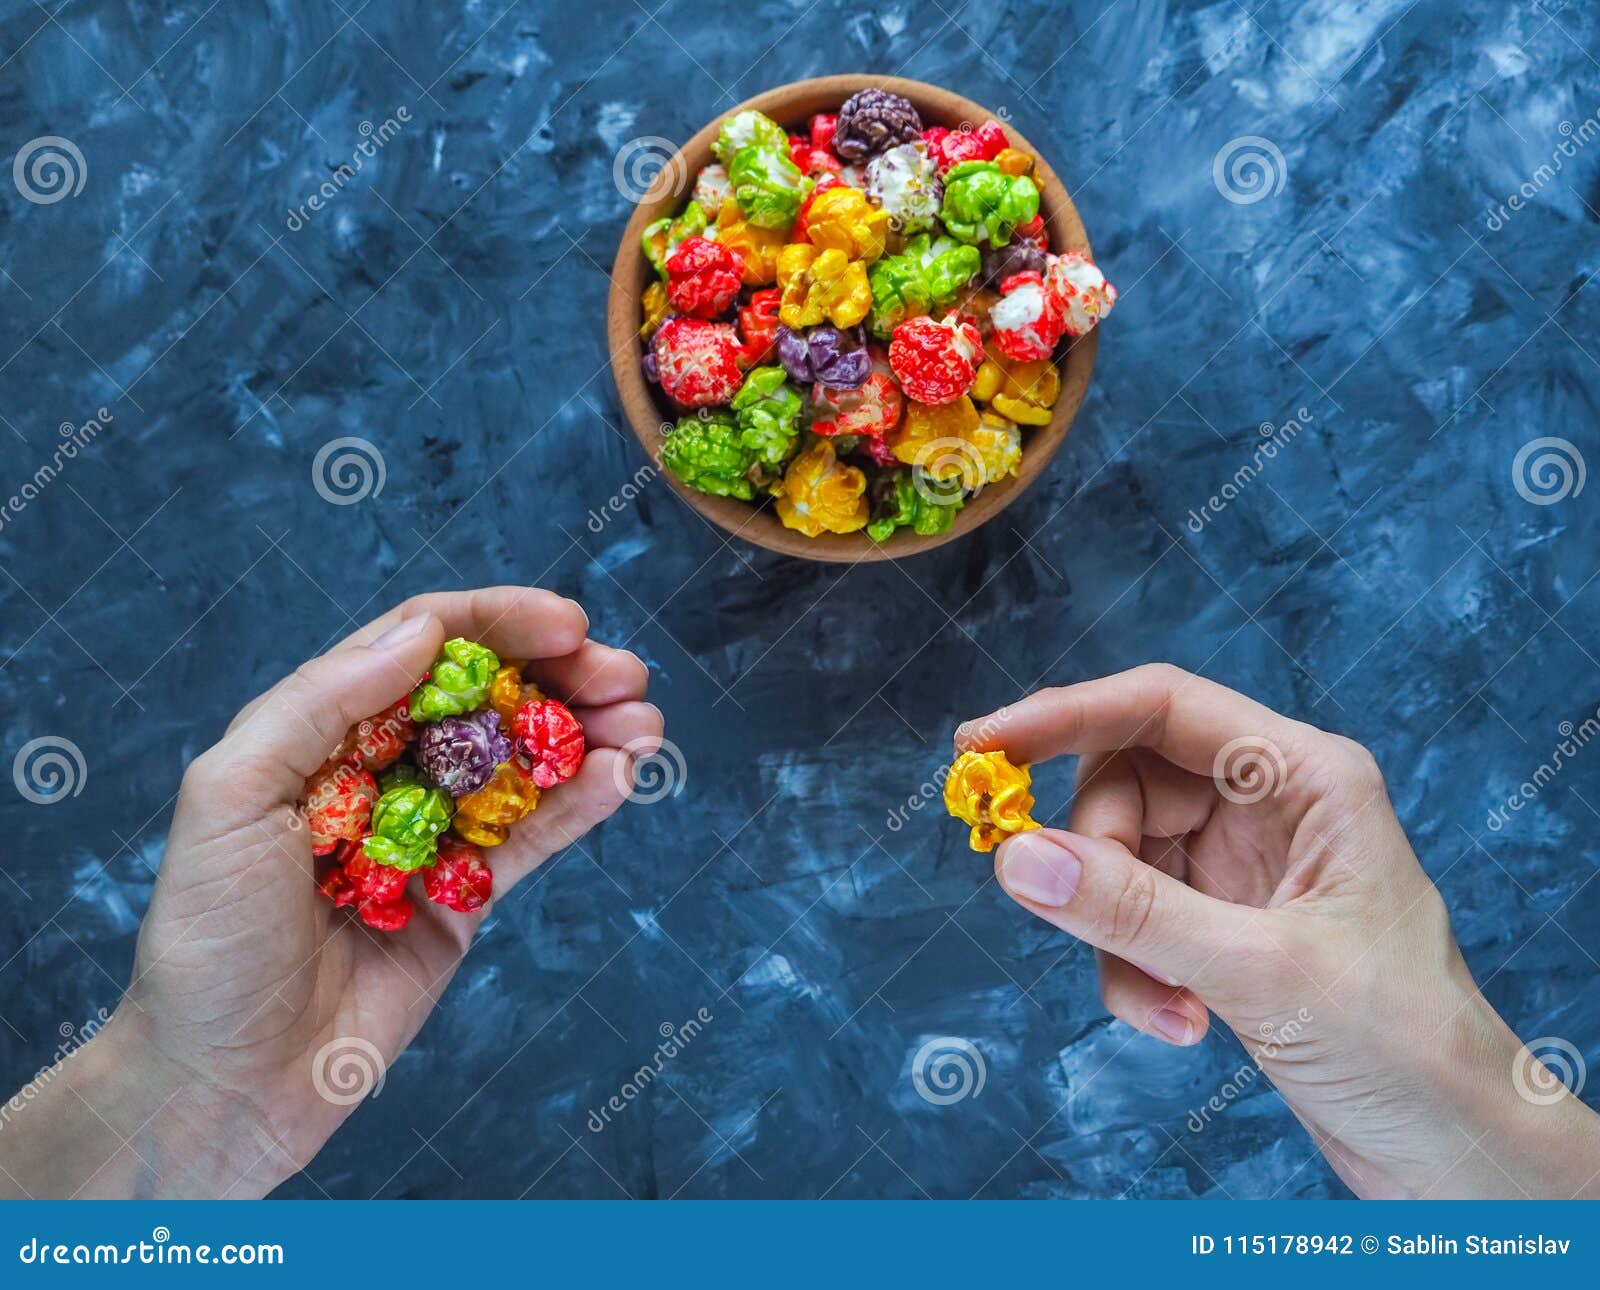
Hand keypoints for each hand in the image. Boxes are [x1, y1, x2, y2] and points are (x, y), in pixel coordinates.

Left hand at [0, 587, 661, 1198]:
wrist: (226, 1084)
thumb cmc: (206, 941)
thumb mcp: (230, 797)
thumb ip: (320, 705)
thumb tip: (419, 633)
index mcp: (321, 733)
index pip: (420, 649)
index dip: (497, 624)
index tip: (565, 625)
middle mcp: (381, 774)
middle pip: (486, 699)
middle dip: (561, 675)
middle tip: (625, 675)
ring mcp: (429, 837)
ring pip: (521, 765)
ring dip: (586, 734)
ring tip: (644, 725)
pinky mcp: (464, 900)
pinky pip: (532, 839)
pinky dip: (581, 804)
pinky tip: (621, 777)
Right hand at [959, 664, 1599, 1199]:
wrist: (1454, 1152)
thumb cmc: (1406, 1045)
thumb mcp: (1259, 971)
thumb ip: (1132, 910)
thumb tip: (1018, 857)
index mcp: (1303, 775)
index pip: (1160, 706)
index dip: (1063, 715)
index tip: (979, 745)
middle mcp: (1267, 804)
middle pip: (1124, 786)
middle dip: (1094, 861)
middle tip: (1072, 913)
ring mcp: (1240, 865)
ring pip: (1118, 860)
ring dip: (1115, 937)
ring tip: (1163, 1004)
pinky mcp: (1221, 923)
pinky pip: (1133, 918)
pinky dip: (1132, 971)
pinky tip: (1178, 1021)